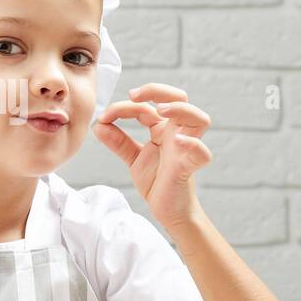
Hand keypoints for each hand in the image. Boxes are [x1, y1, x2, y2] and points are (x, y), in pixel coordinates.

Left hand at [93, 82, 212, 232]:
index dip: (125, 106)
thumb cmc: (156, 181)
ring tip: (160, 110)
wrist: (167, 210)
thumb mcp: (133, 158)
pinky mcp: (190, 167)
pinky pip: (202, 153)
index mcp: (163, 129)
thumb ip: (118, 141)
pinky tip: (176, 142)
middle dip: (159, 90)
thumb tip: (98, 124)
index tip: (105, 116)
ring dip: (181, 109)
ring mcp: (187, 149)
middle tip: (134, 95)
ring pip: (200, 119)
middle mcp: (177, 133)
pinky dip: (192, 144)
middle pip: (181, 99)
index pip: (149, 105)